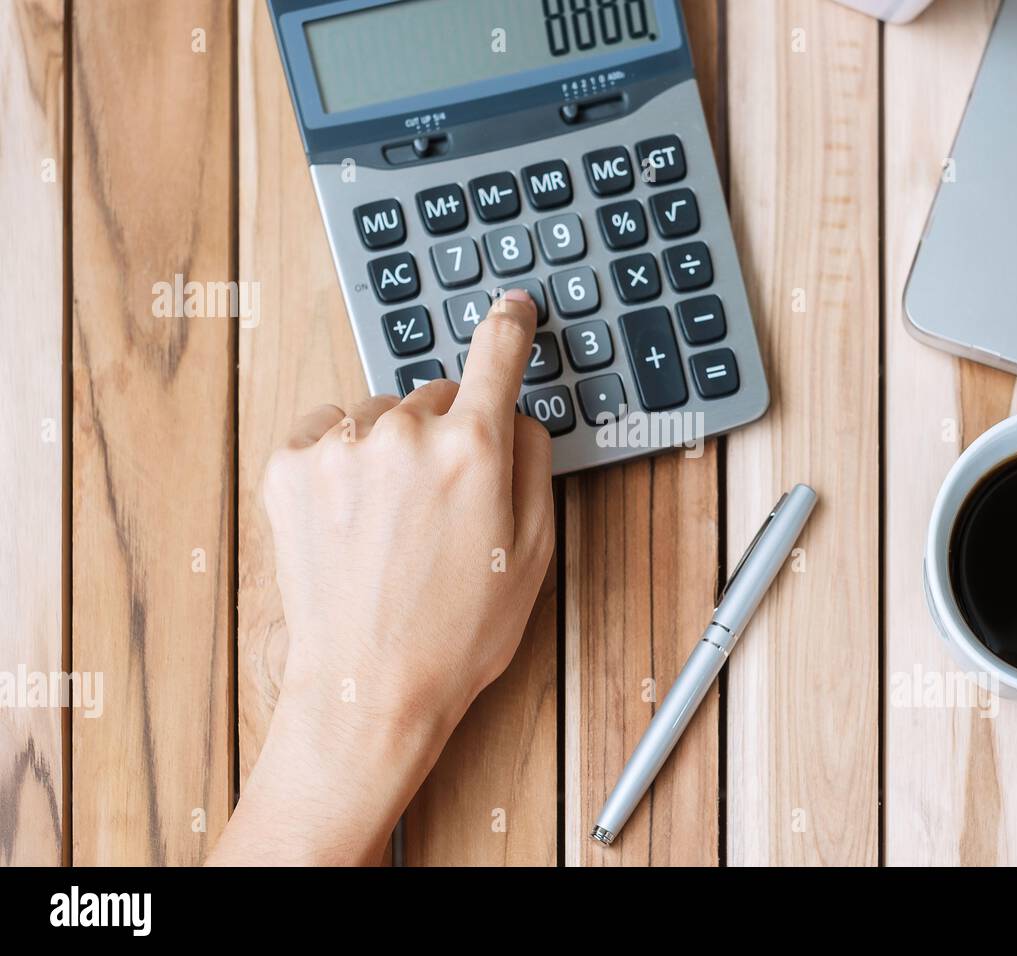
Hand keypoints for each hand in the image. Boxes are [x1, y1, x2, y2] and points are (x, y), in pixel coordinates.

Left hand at [207, 289, 553, 864]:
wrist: (369, 688)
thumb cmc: (457, 631)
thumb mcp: (535, 552)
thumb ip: (533, 463)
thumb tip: (518, 415)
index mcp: (472, 449)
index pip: (496, 356)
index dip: (509, 326)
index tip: (511, 307)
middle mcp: (403, 434)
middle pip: (435, 397)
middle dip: (445, 432)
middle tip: (443, 503)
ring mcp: (339, 448)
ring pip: (379, 414)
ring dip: (390, 447)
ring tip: (391, 520)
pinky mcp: (289, 466)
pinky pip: (327, 430)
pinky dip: (341, 456)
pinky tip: (353, 510)